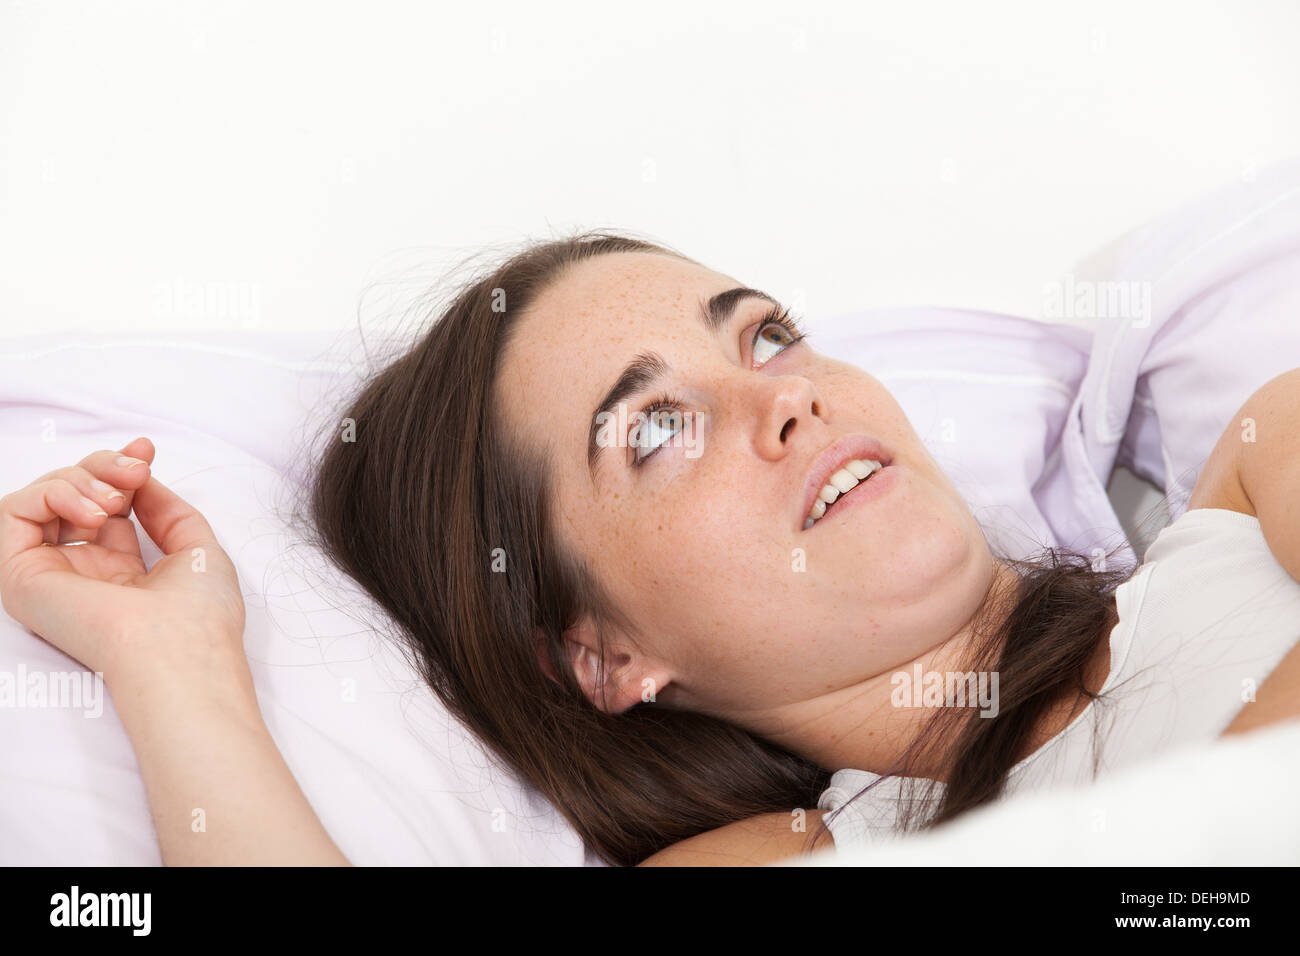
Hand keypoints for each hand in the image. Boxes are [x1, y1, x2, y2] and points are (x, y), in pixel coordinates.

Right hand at [0, 437, 247, 689]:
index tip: (145, 450)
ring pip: (40, 499)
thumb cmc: (200, 613)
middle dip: (102, 466)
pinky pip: (13, 512)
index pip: (103, 504)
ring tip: (114, 501)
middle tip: (135, 472)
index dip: (118, 468)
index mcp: (120, 570)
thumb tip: (141, 477)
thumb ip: (165, 509)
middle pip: (70, 495)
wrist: (180, 649)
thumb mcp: (195, 546)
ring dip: (79, 479)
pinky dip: (51, 495)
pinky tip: (92, 514)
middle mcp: (81, 572)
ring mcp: (50, 574)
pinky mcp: (19, 577)